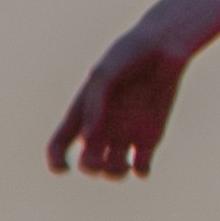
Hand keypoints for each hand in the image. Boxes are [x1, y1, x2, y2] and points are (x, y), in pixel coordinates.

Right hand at [48, 24, 192, 180]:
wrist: (163, 47)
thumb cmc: (129, 54)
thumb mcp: (105, 73)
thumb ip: (94, 103)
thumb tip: (88, 139)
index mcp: (83, 113)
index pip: (59, 145)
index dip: (56, 161)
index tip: (64, 167)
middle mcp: (102, 127)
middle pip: (88, 164)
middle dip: (91, 167)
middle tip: (100, 158)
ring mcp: (126, 134)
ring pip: (113, 171)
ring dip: (115, 174)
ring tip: (125, 163)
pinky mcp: (150, 137)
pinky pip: (141, 168)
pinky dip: (139, 172)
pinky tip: (141, 162)